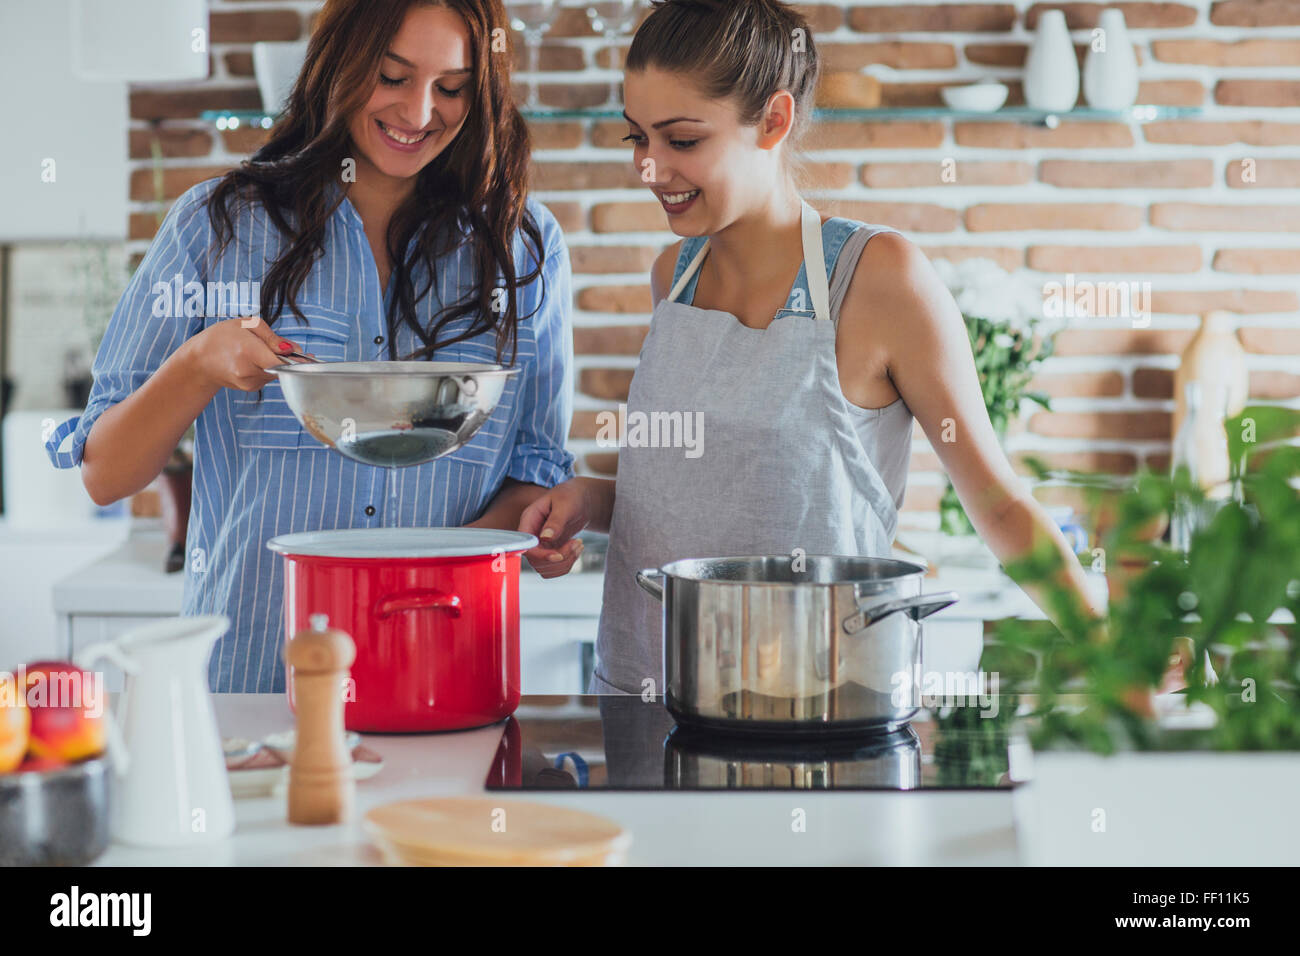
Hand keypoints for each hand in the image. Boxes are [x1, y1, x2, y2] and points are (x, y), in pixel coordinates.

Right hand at [182, 316, 310, 391]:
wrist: (199, 360)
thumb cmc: (222, 337)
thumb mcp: (247, 325)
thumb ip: (273, 337)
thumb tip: (294, 350)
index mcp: (247, 352)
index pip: (281, 362)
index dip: (298, 360)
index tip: (311, 357)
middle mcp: (248, 371)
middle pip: (281, 366)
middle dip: (287, 357)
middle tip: (283, 346)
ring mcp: (249, 383)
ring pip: (277, 372)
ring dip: (276, 362)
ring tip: (260, 350)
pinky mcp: (250, 388)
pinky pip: (269, 377)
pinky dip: (268, 368)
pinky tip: (256, 360)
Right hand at [517, 479, 590, 577]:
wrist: (580, 499)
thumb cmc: (571, 496)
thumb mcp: (565, 504)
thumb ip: (555, 521)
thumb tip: (545, 538)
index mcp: (529, 520)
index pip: (526, 545)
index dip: (540, 555)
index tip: (559, 555)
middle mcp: (532, 534)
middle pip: (535, 561)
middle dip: (558, 558)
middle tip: (576, 543)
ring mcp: (540, 544)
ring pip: (545, 568)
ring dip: (565, 562)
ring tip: (578, 544)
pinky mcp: (550, 551)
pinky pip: (554, 568)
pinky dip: (568, 564)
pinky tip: (577, 548)